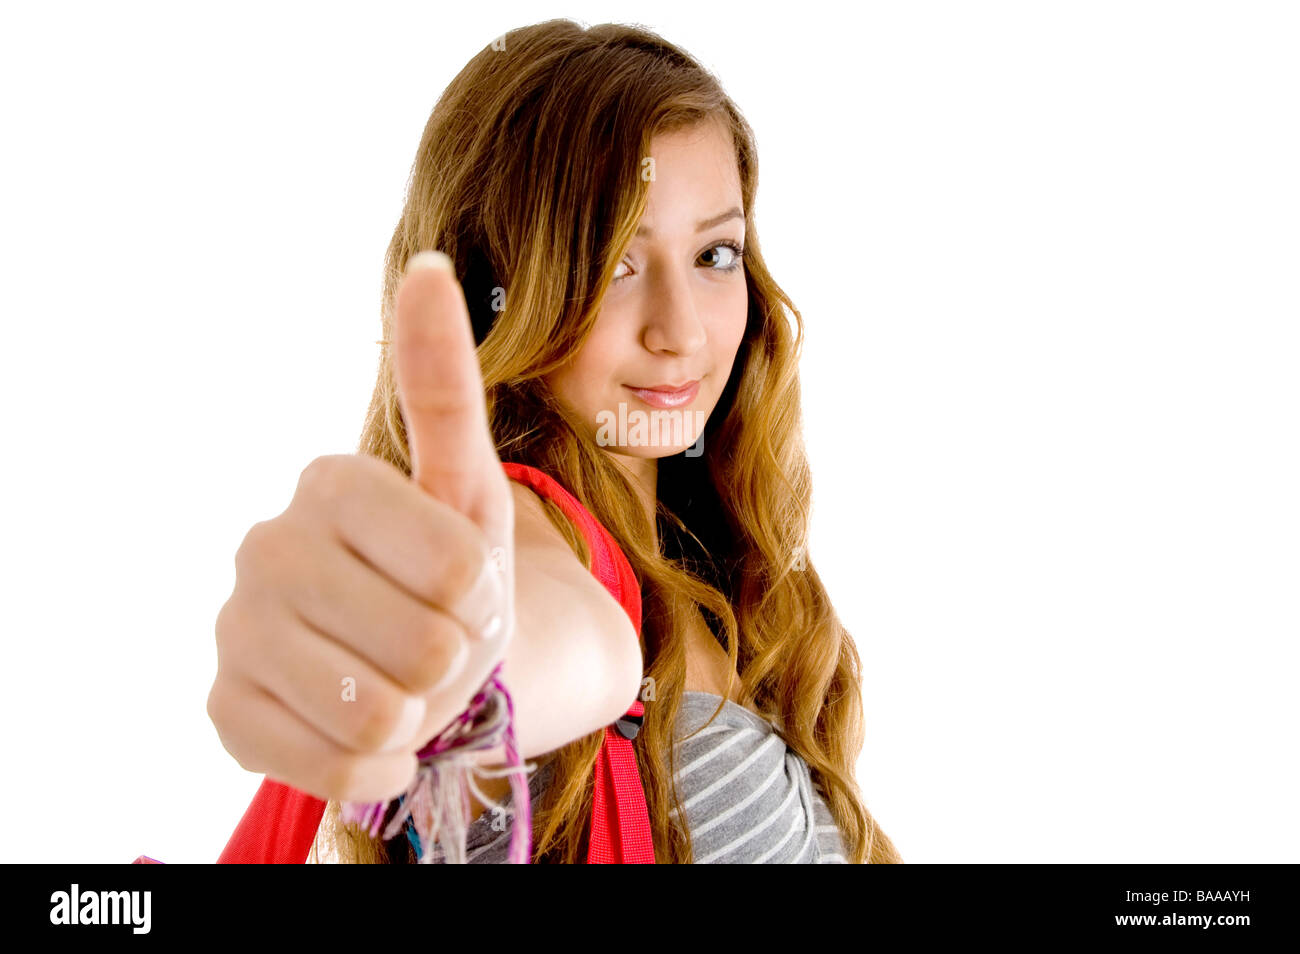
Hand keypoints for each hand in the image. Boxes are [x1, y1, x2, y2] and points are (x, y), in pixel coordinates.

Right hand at [207, 250, 515, 802]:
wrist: (416, 666)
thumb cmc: (449, 577)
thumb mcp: (467, 486)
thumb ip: (445, 386)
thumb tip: (428, 266)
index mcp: (329, 483)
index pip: (455, 565)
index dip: (483, 594)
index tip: (465, 585)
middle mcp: (265, 548)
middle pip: (425, 646)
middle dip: (454, 659)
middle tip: (432, 644)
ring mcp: (235, 634)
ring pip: (380, 713)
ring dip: (419, 712)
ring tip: (399, 683)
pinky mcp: (226, 715)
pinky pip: (338, 766)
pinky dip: (378, 763)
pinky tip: (364, 729)